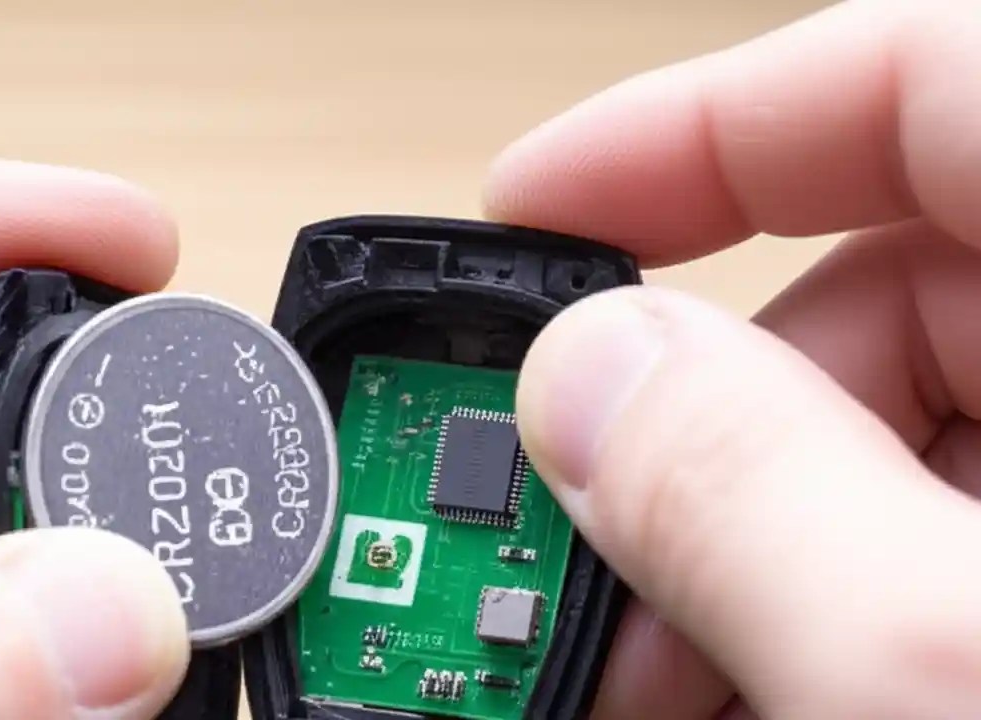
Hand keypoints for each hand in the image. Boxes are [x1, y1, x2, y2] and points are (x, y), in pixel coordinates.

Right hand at [489, 2, 980, 718]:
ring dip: (743, 553)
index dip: (698, 123)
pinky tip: (756, 694)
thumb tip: (588, 384)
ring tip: (661, 687)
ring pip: (895, 433)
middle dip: (699, 438)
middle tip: (583, 575)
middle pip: (878, 290)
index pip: (917, 78)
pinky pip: (941, 533)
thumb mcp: (945, 678)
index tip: (533, 209)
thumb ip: (751, 501)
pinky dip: (829, 607)